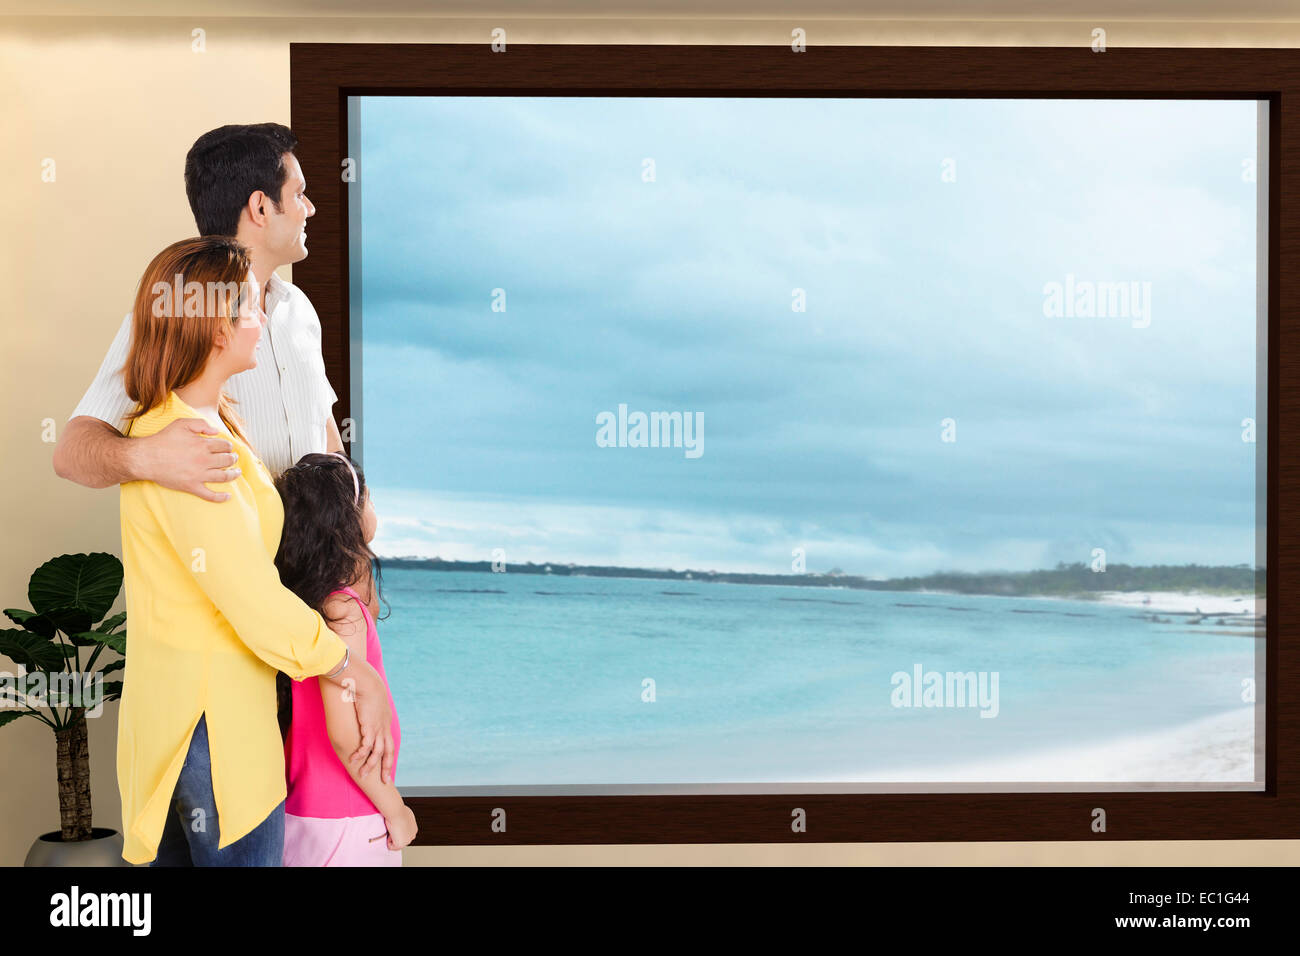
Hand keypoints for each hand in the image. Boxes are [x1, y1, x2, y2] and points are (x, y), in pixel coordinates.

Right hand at [134, 418, 237, 501]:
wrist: (146, 458)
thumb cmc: (162, 440)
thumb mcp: (181, 424)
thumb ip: (200, 424)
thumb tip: (216, 431)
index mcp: (203, 445)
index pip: (225, 446)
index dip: (228, 446)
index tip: (227, 448)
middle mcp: (204, 460)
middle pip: (227, 460)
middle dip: (233, 459)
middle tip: (233, 458)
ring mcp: (199, 475)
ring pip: (224, 477)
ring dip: (234, 475)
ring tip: (237, 473)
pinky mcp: (192, 486)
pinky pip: (210, 495)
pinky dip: (221, 497)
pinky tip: (228, 497)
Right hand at [335, 659, 394, 783]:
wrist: (368, 683)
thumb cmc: (367, 690)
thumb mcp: (371, 703)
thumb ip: (369, 710)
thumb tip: (364, 710)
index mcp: (386, 723)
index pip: (390, 744)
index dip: (389, 756)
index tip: (388, 767)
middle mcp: (384, 728)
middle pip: (389, 752)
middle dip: (387, 767)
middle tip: (385, 781)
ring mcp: (378, 729)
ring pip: (377, 753)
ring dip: (370, 765)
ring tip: (362, 775)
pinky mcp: (369, 727)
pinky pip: (366, 746)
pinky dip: (360, 754)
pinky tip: (354, 760)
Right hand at [384, 804, 416, 850]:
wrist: (397, 812)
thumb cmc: (399, 810)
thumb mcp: (405, 815)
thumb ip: (405, 820)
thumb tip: (400, 818)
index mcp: (414, 829)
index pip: (404, 835)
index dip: (398, 831)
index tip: (395, 826)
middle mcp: (412, 836)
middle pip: (400, 840)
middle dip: (395, 836)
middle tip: (393, 827)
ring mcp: (407, 841)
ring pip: (395, 844)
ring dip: (392, 838)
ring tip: (393, 829)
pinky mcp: (400, 845)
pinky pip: (390, 847)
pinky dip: (388, 841)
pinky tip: (391, 833)